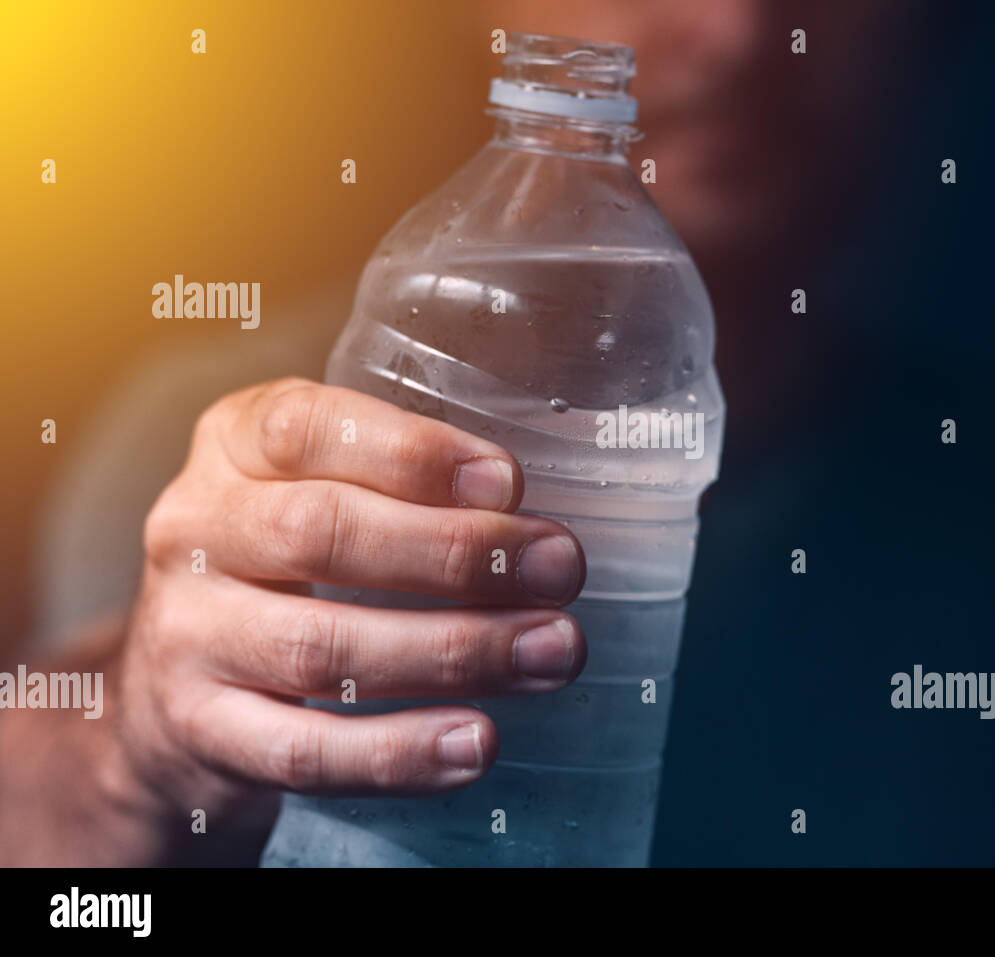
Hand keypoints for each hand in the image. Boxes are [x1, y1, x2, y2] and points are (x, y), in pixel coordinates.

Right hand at [108, 377, 585, 862]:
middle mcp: (194, 530)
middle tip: (560, 568)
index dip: (413, 453)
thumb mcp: (322, 482)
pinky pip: (304, 750)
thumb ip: (406, 481)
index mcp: (233, 445)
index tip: (510, 483)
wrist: (177, 682)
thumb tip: (538, 527)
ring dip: (453, 652)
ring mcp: (186, 635)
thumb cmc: (290, 558)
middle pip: (322, 533)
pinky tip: (476, 742)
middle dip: (458, 553)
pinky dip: (399, 751)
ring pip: (322, 648)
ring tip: (549, 651)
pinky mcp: (200, 730)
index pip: (308, 428)